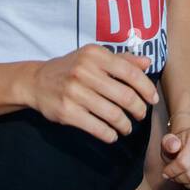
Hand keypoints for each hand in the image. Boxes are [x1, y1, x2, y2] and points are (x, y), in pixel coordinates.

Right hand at [27, 45, 158, 143]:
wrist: (36, 81)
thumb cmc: (71, 68)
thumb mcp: (93, 56)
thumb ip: (122, 59)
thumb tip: (147, 63)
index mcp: (94, 55)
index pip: (130, 72)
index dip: (146, 88)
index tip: (152, 99)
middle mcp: (84, 71)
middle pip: (125, 96)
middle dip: (138, 109)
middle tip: (140, 115)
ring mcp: (74, 92)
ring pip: (113, 114)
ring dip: (125, 125)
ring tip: (126, 127)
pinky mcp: (67, 112)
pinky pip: (97, 127)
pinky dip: (109, 134)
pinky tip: (112, 134)